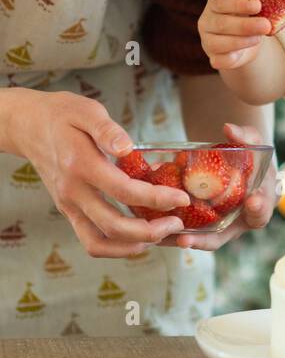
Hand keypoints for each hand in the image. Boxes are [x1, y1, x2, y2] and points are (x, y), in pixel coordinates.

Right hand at [11, 89, 191, 257]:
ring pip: (99, 242)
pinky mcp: (68, 211)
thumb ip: (107, 130)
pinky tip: (138, 238)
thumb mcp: (87, 110)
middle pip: (114, 225)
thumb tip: (128, 148)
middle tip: (178, 222)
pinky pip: (90, 240)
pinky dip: (115, 247)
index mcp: (81, 164)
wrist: (29, 126)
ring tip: (162, 235)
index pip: (123, 191)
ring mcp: (68, 205)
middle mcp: (73, 191)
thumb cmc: (63, 114)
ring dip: (133, 246)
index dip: (156, 199)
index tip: (182, 199)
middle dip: (151, 231)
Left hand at [158, 122, 277, 251]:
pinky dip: (170, 232)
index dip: (258, 208)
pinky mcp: (201, 225)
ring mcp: (218, 226)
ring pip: (199, 239)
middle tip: (186, 240)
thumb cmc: (250, 159)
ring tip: (160, 239)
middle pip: (222, 237)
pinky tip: (151, 227)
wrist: (239, 168)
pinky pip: (185, 231)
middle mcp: (237, 222)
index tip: (252, 202)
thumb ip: (245, 137)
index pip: (260, 212)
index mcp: (258, 204)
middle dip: (203, 240)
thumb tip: (229, 128)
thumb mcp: (253, 145)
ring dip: (179, 241)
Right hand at [198, 0, 272, 71]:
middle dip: (245, 25)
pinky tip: (242, 54)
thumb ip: (279, 3)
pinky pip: (219, 61)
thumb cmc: (251, 17)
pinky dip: (231, 58)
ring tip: (259, 38)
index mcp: (216, 3)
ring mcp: (207, 41)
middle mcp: (207, 21)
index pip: (223, 1)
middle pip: (222, 23)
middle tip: (266, 25)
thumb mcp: (263, 8)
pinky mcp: (213, 58)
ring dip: (241, 41)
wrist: (243, 40)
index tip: (258, 6)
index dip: (239, 4)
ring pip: (219, 43)